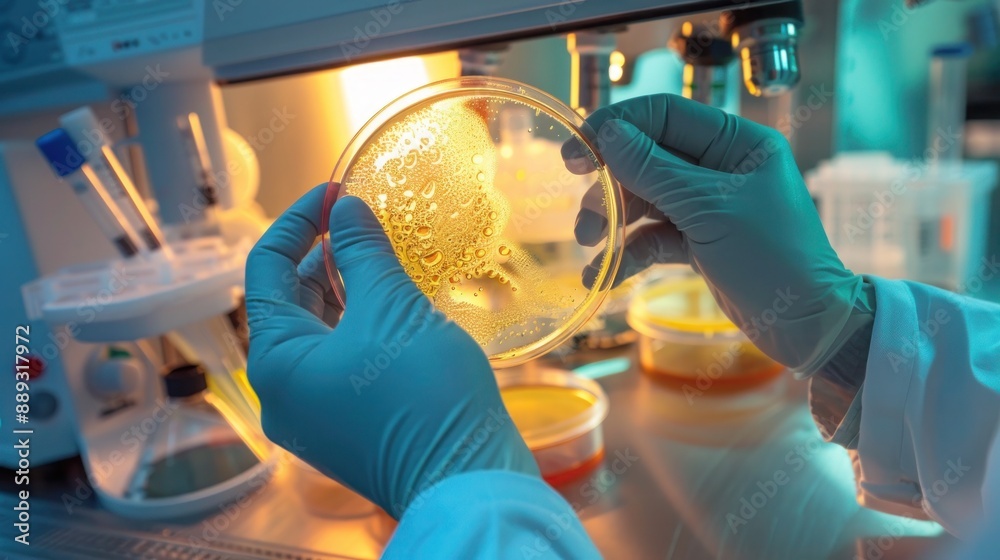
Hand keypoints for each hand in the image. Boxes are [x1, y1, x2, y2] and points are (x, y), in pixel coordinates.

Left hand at [244, 185, 537, 518]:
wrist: (467, 482)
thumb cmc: (425, 395)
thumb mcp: (393, 309)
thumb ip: (363, 252)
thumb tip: (347, 210)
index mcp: (275, 360)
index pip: (266, 269)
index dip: (299, 221)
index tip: (336, 192)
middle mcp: (281, 391)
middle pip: (289, 303)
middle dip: (323, 256)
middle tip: (364, 221)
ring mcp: (311, 414)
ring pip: (317, 333)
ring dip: (344, 290)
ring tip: (380, 256)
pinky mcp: (343, 426)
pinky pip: (338, 361)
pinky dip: (357, 325)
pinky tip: (391, 304)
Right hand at [565, 95, 870, 373]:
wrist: (808, 327)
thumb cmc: (774, 259)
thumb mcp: (709, 210)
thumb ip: (654, 170)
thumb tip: (607, 134)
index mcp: (736, 143)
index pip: (663, 115)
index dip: (615, 128)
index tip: (575, 153)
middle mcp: (720, 167)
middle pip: (646, 159)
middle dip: (610, 188)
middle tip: (585, 219)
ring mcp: (708, 206)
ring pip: (644, 199)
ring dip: (613, 222)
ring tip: (592, 246)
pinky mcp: (699, 241)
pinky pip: (652, 237)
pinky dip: (627, 252)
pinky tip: (601, 275)